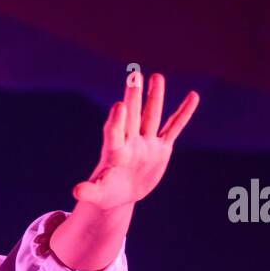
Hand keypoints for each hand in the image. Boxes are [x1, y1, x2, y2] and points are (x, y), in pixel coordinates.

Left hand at [71, 72, 198, 210]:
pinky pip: (174, 128)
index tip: (120, 105)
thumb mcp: (98, 195)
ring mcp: (146, 143)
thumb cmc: (106, 194)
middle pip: (132, 117)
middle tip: (134, 75)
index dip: (117, 121)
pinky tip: (193, 96)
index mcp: (114, 153)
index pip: (114, 134)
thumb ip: (89, 192)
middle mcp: (130, 142)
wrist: (121, 194)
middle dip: (134, 98)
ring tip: (157, 77)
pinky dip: (184, 114)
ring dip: (155, 97)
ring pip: (152, 117)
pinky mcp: (160, 148)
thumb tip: (77, 192)